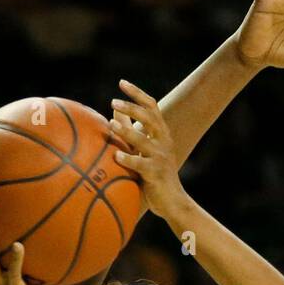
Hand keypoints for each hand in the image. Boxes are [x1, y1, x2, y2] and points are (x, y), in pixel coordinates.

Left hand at [110, 81, 187, 222]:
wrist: (172, 201)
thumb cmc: (154, 174)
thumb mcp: (143, 149)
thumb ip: (130, 129)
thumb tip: (114, 110)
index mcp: (161, 133)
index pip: (151, 106)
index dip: (137, 93)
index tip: (121, 83)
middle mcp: (163, 142)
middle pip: (150, 117)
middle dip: (132, 107)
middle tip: (114, 101)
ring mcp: (160, 157)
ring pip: (143, 140)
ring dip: (126, 131)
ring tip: (110, 125)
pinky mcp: (155, 174)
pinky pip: (140, 165)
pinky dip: (128, 160)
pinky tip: (115, 157)